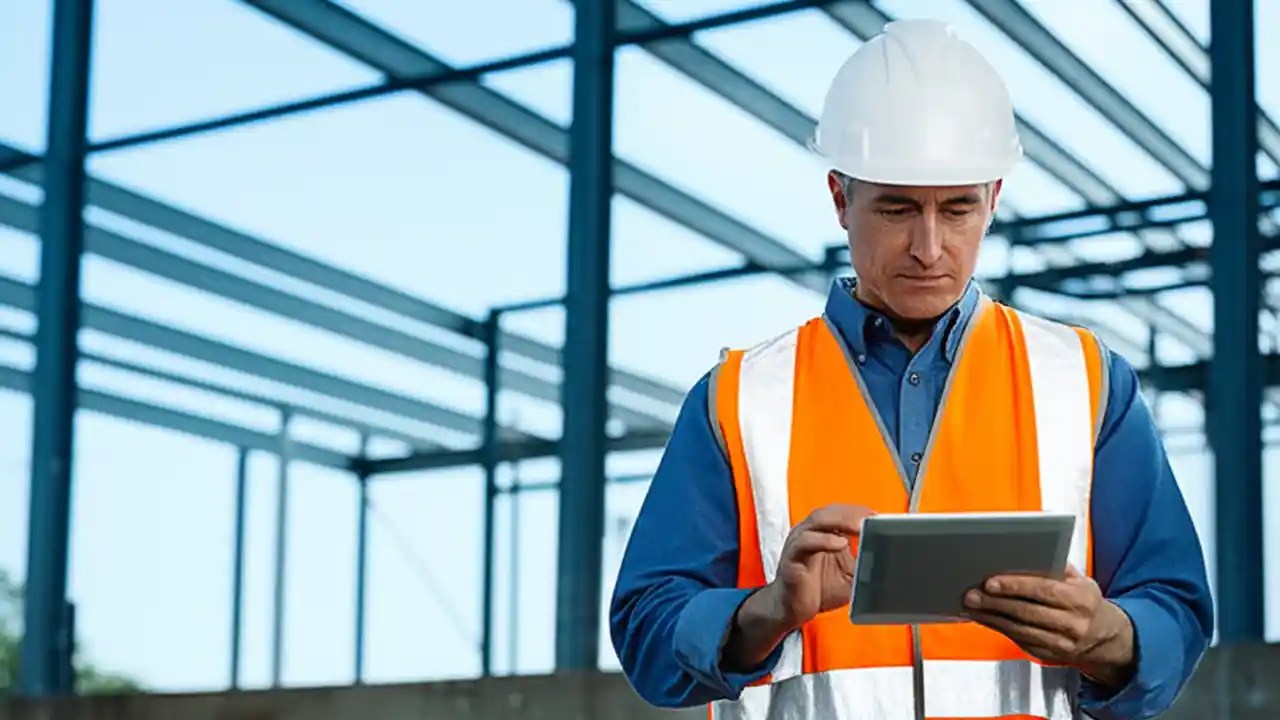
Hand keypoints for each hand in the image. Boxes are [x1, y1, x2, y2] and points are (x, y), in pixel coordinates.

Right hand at [767, 504, 875, 628]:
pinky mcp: (792, 558)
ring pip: (817, 521)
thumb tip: (886, 556)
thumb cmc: (820, 588)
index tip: (877, 517)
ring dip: (840, 521)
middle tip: (871, 518)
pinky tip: (840, 544)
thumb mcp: (850, 575)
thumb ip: (864, 562)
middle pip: (829, 512)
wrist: (794, 610)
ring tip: (859, 526)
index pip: (840, 513)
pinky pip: (805, 543)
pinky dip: (823, 541)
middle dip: (852, 513)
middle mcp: (809, 533)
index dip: (858, 512)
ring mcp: (798, 543)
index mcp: (822, 533)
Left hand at [962, 566, 1135, 688]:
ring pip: (1021, 630)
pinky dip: (999, 629)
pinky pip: (1020, 641)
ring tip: (973, 606)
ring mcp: (1062, 643)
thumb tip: (1024, 554)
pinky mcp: (1050, 655)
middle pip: (1028, 612)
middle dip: (996, 603)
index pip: (1044, 590)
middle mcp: (1074, 623)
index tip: (991, 582)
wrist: (1105, 636)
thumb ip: (1055, 567)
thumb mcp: (1080, 580)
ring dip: (992, 618)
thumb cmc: (1085, 601)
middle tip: (972, 594)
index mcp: (1081, 599)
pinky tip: (985, 618)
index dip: (1016, 586)